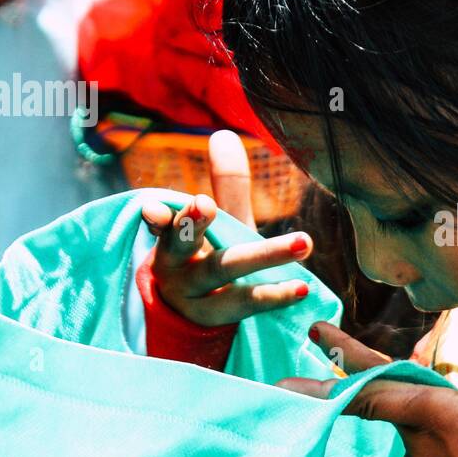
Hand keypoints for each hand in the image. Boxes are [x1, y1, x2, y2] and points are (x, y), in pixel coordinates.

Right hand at [140, 130, 313, 325]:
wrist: (194, 320)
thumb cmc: (208, 259)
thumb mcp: (218, 226)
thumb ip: (226, 185)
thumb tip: (224, 135)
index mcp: (171, 238)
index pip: (161, 223)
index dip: (158, 216)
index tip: (154, 209)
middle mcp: (175, 267)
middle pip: (186, 243)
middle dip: (194, 223)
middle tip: (204, 202)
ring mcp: (193, 297)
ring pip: (224, 272)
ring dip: (264, 256)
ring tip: (303, 242)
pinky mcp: (215, 321)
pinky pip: (244, 305)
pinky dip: (274, 296)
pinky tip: (302, 286)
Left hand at [278, 313, 457, 456]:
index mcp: (440, 415)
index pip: (379, 383)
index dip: (345, 357)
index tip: (313, 336)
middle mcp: (418, 443)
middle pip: (381, 398)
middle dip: (345, 368)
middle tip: (315, 336)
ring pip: (412, 431)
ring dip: (424, 421)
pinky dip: (439, 449)